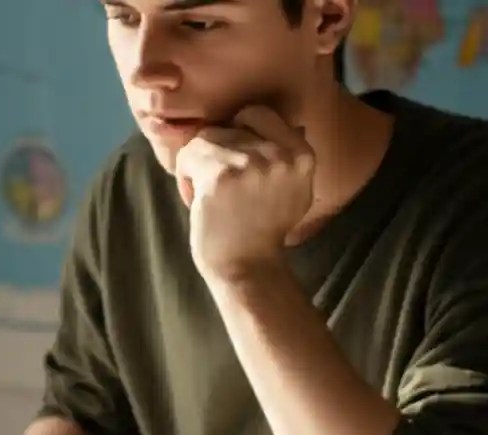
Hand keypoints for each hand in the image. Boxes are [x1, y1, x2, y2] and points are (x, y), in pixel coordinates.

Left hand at [174, 106, 314, 284]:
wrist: (248, 268)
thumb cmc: (264, 231)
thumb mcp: (296, 191)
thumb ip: (292, 157)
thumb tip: (292, 123)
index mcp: (302, 154)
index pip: (258, 114)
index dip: (238, 134)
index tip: (235, 164)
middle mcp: (280, 154)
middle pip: (228, 127)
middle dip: (217, 154)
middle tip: (219, 187)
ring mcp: (250, 163)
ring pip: (205, 139)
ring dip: (199, 165)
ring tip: (208, 194)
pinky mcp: (220, 175)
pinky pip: (188, 155)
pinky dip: (185, 177)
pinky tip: (195, 199)